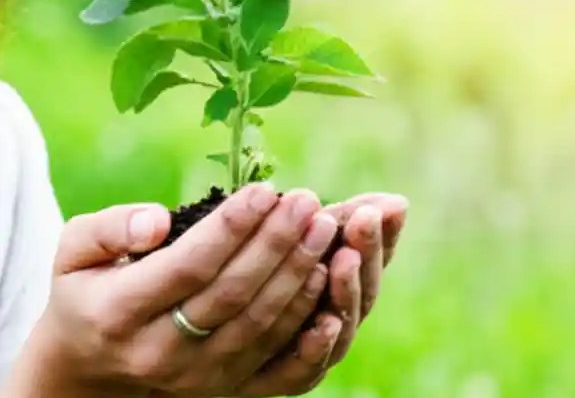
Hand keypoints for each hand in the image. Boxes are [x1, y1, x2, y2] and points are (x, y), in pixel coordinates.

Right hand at [11, 183, 341, 396]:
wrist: (88, 370)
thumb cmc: (85, 291)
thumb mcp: (73, 251)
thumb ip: (110, 228)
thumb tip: (158, 220)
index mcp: (118, 313)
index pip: (188, 267)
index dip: (231, 229)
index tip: (264, 190)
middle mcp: (158, 353)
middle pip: (233, 295)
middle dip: (276, 244)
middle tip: (308, 201)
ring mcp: (195, 379)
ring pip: (260, 327)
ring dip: (298, 275)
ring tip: (323, 228)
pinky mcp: (224, 392)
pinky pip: (277, 365)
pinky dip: (307, 326)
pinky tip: (326, 285)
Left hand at [228, 192, 408, 395]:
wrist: (182, 329)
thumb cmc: (232, 271)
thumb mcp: (272, 238)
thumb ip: (313, 218)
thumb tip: (389, 195)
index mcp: (333, 282)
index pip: (368, 259)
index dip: (384, 236)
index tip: (392, 205)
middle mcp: (330, 320)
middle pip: (363, 293)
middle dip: (367, 252)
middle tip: (365, 218)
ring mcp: (309, 352)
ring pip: (340, 330)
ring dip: (345, 292)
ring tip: (344, 259)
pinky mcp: (273, 380)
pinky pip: (301, 372)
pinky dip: (317, 350)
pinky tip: (324, 324)